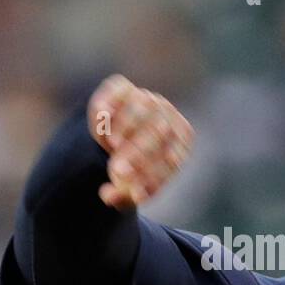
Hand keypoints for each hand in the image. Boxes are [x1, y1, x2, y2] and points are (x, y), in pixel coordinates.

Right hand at [86, 74, 194, 210]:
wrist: (115, 138)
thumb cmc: (131, 167)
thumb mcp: (129, 186)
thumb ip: (121, 195)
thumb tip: (109, 197)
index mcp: (181, 142)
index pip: (173, 158)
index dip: (155, 177)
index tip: (137, 193)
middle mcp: (168, 115)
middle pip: (160, 131)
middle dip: (138, 154)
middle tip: (119, 171)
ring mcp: (146, 98)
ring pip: (141, 107)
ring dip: (127, 126)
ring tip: (113, 145)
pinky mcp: (122, 88)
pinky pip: (118, 90)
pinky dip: (111, 102)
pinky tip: (104, 119)